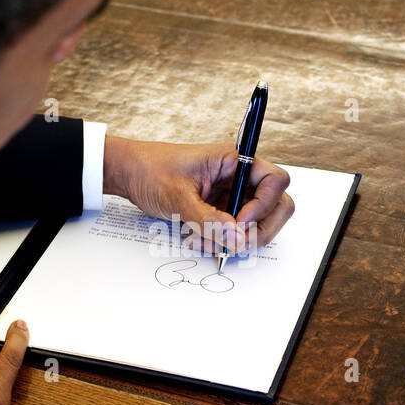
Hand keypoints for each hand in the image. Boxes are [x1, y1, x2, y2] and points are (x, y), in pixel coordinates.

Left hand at [104, 136, 294, 252]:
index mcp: (234, 161)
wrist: (128, 173)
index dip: (265, 204)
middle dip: (259, 229)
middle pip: (276, 206)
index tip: (241, 220)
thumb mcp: (178, 196)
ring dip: (238, 241)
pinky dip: (222, 243)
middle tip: (234, 243)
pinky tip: (198, 241)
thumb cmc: (150, 169)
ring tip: (205, 243)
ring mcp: (232, 196)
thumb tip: (237, 240)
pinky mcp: (221, 211)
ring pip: (257, 224)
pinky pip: (234, 233)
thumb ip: (208, 220)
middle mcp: (239, 178)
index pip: (275, 181)